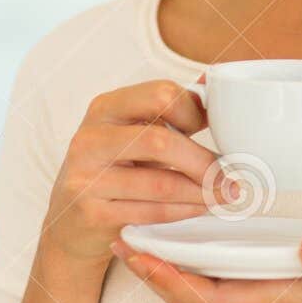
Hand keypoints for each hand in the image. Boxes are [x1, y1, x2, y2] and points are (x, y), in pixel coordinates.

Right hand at [39, 78, 239, 266]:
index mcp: (106, 108)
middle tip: (231, 176)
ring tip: (225, 194)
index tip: (209, 130)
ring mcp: (87, 177)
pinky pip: (152, 212)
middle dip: (204, 162)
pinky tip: (201, 208)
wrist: (70, 223)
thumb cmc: (113, 169)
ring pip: (161, 184)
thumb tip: (215, 80)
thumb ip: (170, 109)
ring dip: (203, 192)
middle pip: (161, 141)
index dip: (194, 112)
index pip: (161, 94)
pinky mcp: (91, 212)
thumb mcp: (133, 132)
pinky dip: (185, 211)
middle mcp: (90, 138)